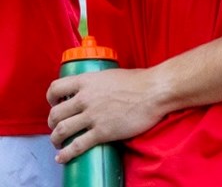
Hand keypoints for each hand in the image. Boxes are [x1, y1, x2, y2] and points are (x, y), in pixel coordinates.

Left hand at [46, 67, 171, 162]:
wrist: (156, 91)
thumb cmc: (141, 81)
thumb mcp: (113, 75)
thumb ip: (99, 83)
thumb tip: (98, 90)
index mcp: (87, 81)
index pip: (55, 88)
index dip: (51, 98)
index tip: (55, 104)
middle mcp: (85, 98)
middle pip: (55, 114)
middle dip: (52, 123)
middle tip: (57, 127)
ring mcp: (93, 116)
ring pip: (61, 130)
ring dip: (56, 139)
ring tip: (59, 143)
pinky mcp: (102, 132)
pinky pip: (77, 146)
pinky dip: (66, 154)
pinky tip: (61, 158)